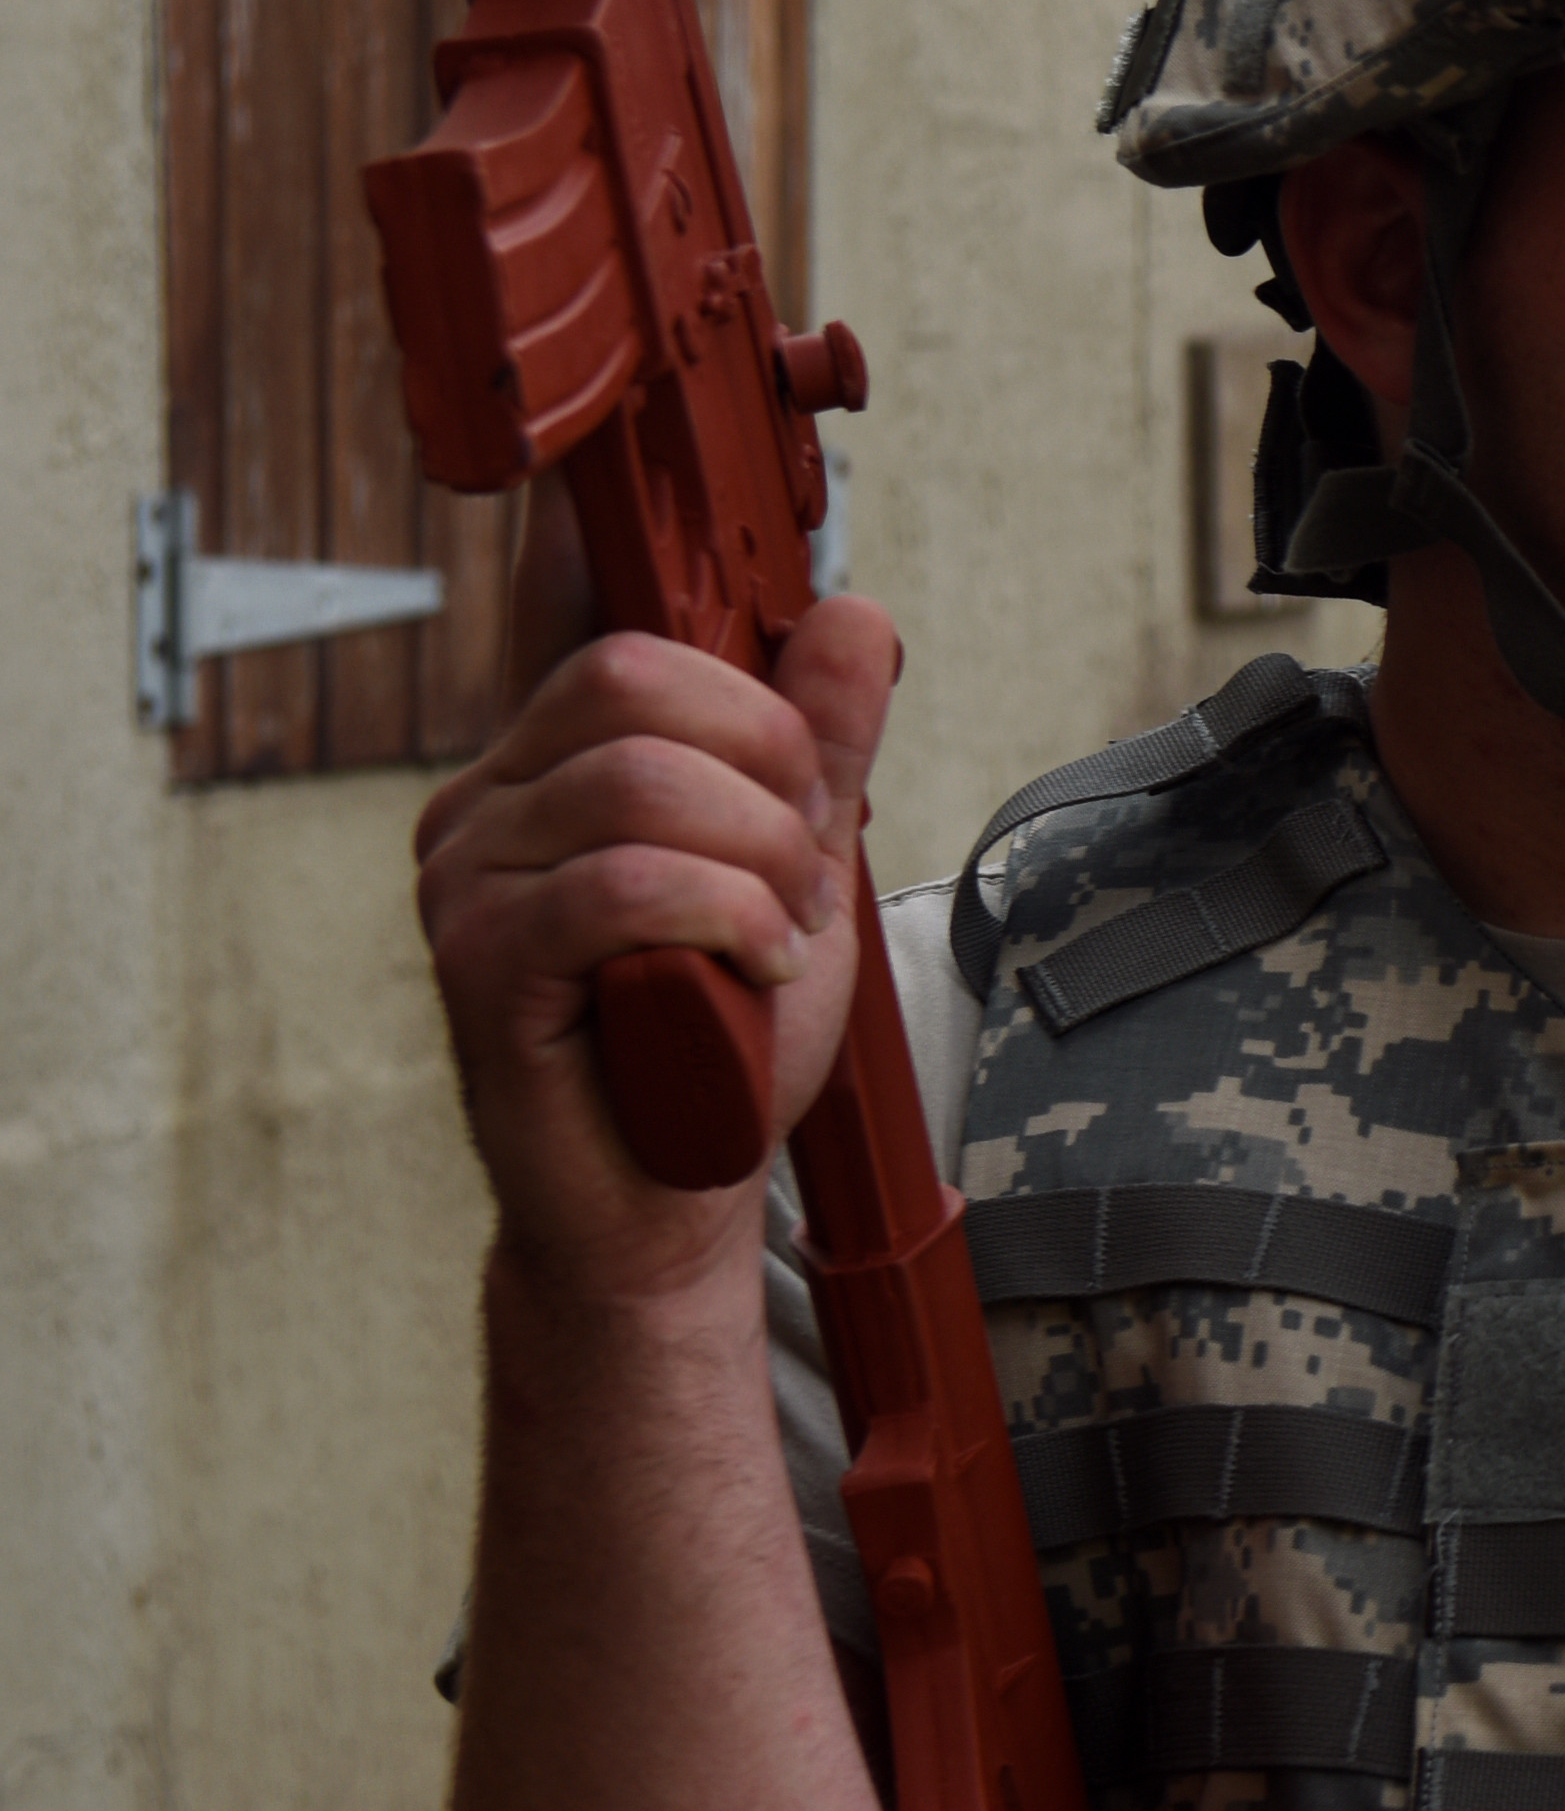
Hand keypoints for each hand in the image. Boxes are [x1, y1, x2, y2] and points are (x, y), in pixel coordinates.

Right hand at [414, 607, 893, 1298]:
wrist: (669, 1198)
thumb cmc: (720, 1040)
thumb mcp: (801, 865)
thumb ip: (821, 744)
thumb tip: (852, 612)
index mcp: (551, 763)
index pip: (598, 621)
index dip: (683, 616)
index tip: (783, 687)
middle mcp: (487, 803)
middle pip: (636, 677)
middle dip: (771, 767)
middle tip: (805, 872)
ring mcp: (466, 879)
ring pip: (639, 779)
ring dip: (762, 859)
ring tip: (780, 935)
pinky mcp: (479, 962)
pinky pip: (622, 882)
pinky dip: (726, 917)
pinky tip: (752, 968)